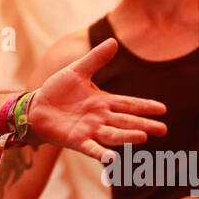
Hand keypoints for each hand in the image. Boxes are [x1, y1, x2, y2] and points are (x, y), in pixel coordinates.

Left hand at [30, 38, 165, 159]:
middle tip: (163, 129)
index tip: (162, 109)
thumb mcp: (77, 71)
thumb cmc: (58, 90)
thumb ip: (96, 59)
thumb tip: (114, 41)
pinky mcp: (77, 140)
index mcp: (103, 101)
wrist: (36, 107)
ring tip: (143, 136)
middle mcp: (100, 118)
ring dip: (127, 136)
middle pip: (126, 121)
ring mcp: (90, 130)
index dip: (144, 106)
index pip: (128, 104)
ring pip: (113, 134)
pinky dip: (101, 152)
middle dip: (144, 125)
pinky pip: (91, 148)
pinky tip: (111, 158)